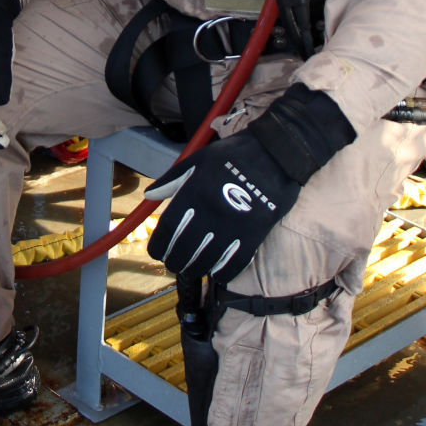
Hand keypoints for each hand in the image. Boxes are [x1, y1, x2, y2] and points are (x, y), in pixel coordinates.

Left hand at [146, 84, 355, 284]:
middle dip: (174, 261)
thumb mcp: (198, 160)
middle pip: (183, 250)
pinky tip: (216, 271)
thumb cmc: (234, 155)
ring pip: (206, 261)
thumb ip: (171, 180)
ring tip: (192, 269)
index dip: (158, 245)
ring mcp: (233, 226)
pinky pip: (234, 263)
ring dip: (195, 269)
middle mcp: (210, 212)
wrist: (276, 154)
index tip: (157, 251)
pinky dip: (222, 272)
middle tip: (174, 263)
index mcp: (194, 192)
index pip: (167, 229)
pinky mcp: (254, 235)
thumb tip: (149, 195)